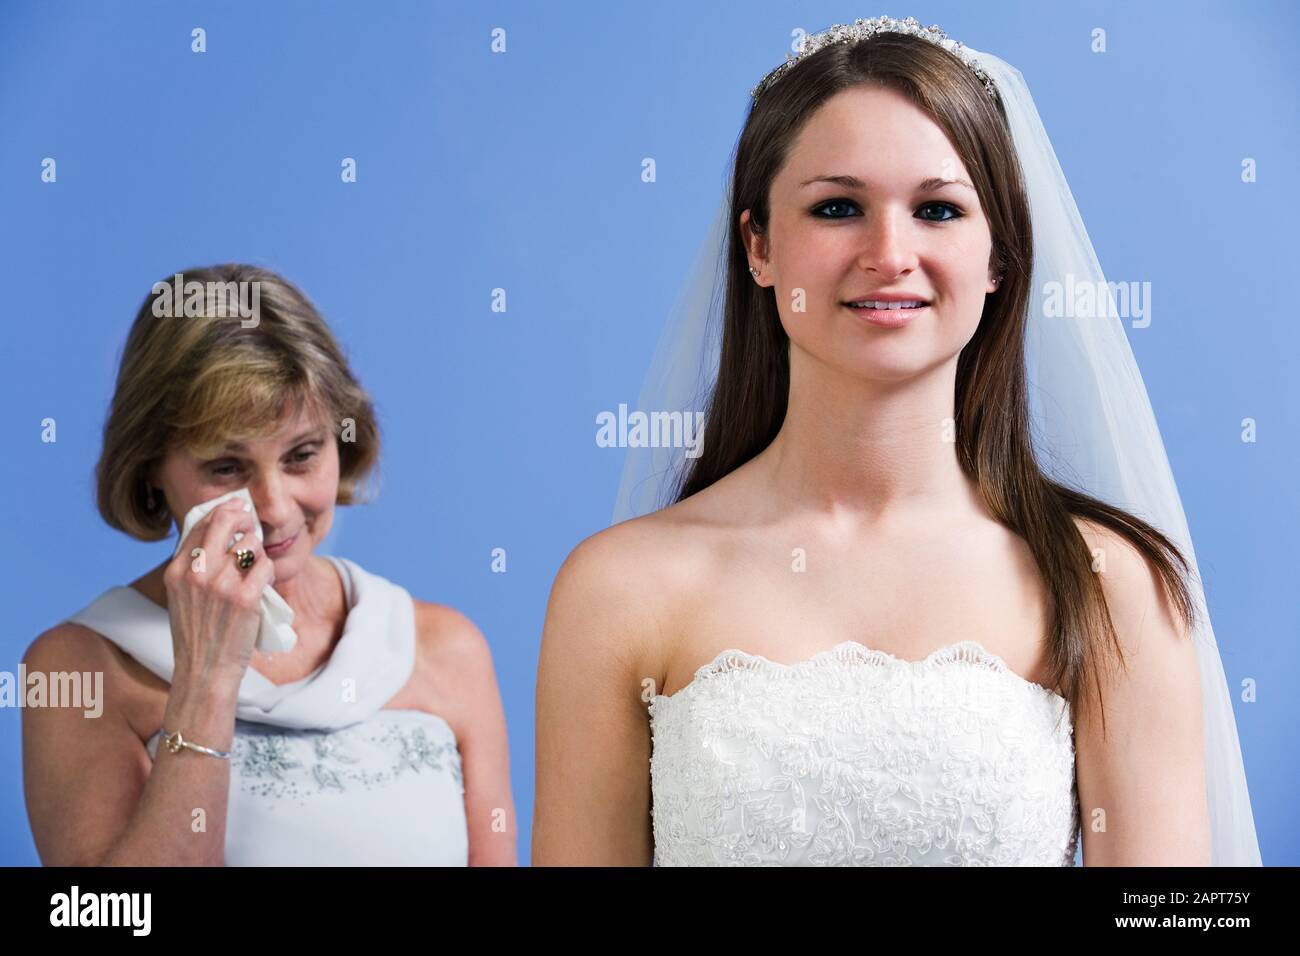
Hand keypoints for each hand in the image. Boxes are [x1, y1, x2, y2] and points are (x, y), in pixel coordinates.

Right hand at [162, 497, 274, 694]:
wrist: (204, 672)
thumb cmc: (198, 635)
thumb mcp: (182, 596)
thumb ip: (194, 567)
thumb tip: (220, 531)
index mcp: (176, 571)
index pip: (200, 523)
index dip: (222, 511)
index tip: (237, 507)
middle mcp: (195, 573)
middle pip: (225, 521)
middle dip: (243, 517)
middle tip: (252, 524)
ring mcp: (220, 585)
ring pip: (250, 543)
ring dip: (258, 553)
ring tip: (254, 570)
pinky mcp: (244, 598)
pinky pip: (265, 566)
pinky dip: (267, 572)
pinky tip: (262, 585)